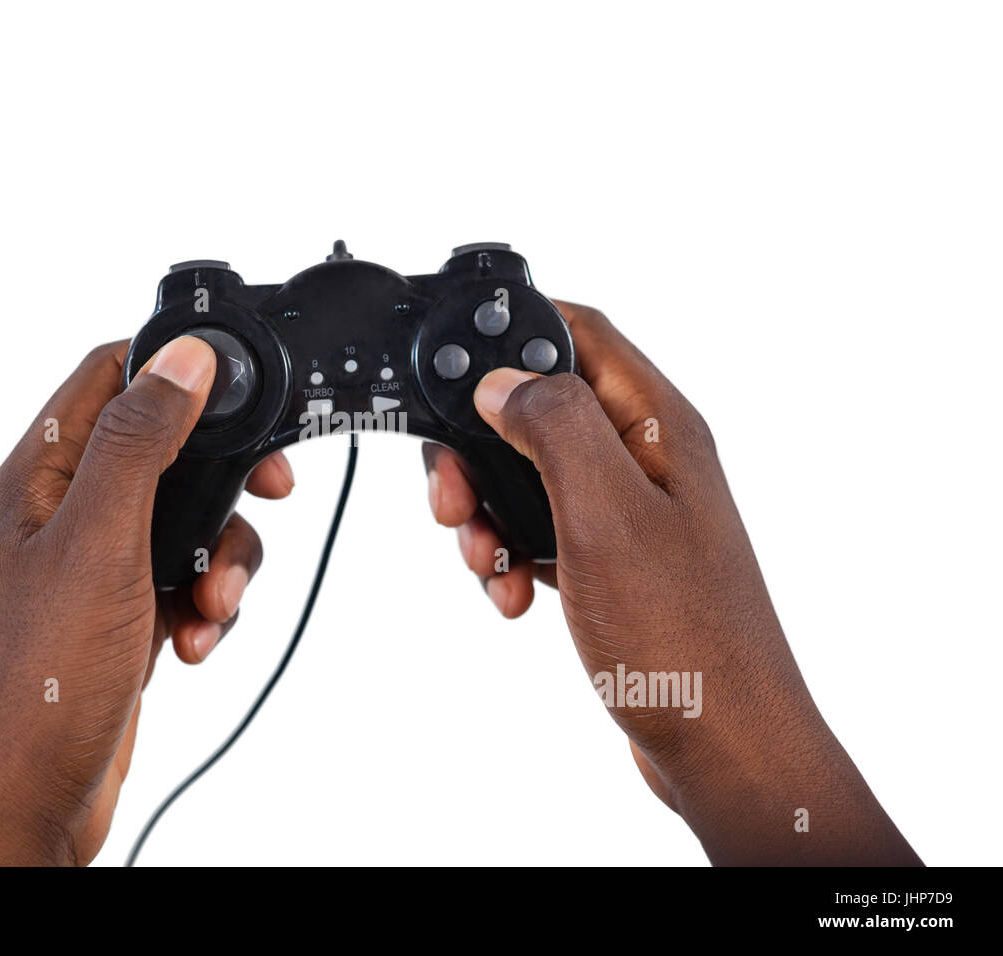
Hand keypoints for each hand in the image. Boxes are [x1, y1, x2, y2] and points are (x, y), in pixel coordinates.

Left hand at [0, 336, 293, 865]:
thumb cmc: (36, 682)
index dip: (178, 370)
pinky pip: (187, 582)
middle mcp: (68, 513)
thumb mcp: (99, 543)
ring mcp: (98, 567)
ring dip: (222, 559)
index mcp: (44, 475)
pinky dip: (207, 607)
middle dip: (225, 478)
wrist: (21, 801)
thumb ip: (139, 444)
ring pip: (189, 521)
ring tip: (211, 607)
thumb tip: (181, 359)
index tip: (242, 392)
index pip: (111, 374)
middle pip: (169, 449)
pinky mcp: (124, 615)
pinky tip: (194, 642)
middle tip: (270, 492)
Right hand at [423, 301, 919, 864]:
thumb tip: (504, 381)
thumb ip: (554, 429)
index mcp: (658, 425)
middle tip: (451, 497)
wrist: (724, 745)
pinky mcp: (613, 560)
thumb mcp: (605, 517)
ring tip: (483, 560)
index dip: (514, 332)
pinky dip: (511, 556)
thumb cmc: (683, 639)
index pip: (581, 332)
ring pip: (530, 475)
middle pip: (539, 408)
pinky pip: (542, 532)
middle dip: (478, 448)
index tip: (455, 369)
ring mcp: (630, 511)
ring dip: (488, 511)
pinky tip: (511, 595)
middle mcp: (646, 457)